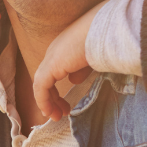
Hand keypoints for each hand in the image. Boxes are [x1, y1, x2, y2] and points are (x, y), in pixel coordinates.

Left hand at [32, 1, 104, 120]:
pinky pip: (41, 87)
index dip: (58, 88)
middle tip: (61, 112)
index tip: (66, 102)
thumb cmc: (105, 39)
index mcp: (64, 47)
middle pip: (46, 78)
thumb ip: (82, 69)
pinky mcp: (50, 66)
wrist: (104, 29)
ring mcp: (51, 58)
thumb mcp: (93, 57)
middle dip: (52, 97)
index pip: (55, 70)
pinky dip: (43, 101)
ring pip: (41, 83)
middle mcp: (54, 51)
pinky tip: (50, 112)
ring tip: (56, 116)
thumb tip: (73, 80)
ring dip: (47, 102)